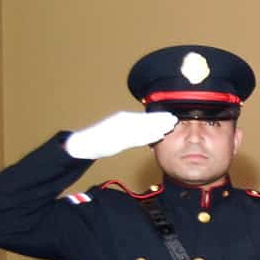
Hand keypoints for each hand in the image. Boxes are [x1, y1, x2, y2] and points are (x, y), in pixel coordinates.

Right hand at [64, 111, 178, 160]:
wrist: (85, 144)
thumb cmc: (101, 139)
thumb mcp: (117, 130)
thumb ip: (131, 129)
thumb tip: (146, 130)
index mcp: (123, 118)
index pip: (144, 117)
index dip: (157, 116)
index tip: (170, 115)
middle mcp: (123, 121)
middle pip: (146, 120)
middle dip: (161, 119)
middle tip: (174, 118)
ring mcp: (121, 129)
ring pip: (143, 127)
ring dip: (158, 126)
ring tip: (171, 125)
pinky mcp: (119, 138)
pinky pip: (137, 137)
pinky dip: (149, 136)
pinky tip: (159, 135)